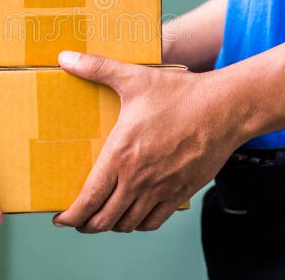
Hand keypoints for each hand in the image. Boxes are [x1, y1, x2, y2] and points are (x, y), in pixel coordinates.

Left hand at [52, 51, 242, 232]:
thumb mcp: (133, 78)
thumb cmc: (179, 93)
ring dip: (111, 226)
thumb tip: (65, 57)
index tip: (60, 218)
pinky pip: (154, 221)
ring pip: (128, 224)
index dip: (71, 215)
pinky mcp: (180, 193)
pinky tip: (133, 216)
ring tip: (101, 219)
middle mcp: (138, 179)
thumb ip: (96, 68)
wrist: (224, 108)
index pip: (89, 198)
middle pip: (104, 219)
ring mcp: (160, 189)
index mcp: (121, 155)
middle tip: (77, 220)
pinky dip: (138, 224)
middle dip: (86, 224)